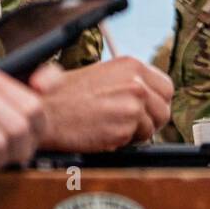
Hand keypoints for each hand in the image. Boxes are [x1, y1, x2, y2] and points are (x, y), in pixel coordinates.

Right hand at [32, 56, 173, 151]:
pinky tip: (102, 134)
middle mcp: (137, 83)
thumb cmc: (65, 94)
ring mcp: (132, 106)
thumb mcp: (102, 73)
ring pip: (151, 128)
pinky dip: (120, 142)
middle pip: (164, 109)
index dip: (157, 102)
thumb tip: (149, 93)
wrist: (43, 112)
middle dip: (151, 120)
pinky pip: (133, 141)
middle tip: (132, 124)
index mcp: (132, 65)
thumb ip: (129, 80)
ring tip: (112, 127)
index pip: (166, 88)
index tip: (148, 110)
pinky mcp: (124, 129)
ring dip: (135, 133)